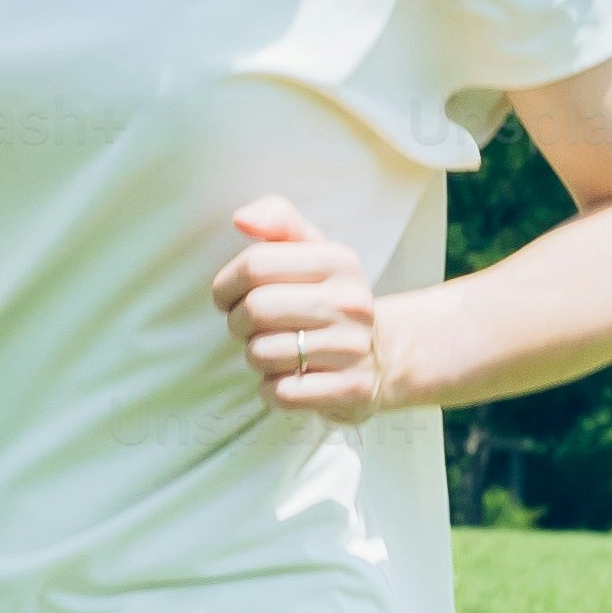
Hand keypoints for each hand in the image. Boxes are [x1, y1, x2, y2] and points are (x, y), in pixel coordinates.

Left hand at [216, 199, 403, 422]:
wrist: (385, 355)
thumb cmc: (329, 299)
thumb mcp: (313, 251)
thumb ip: (278, 221)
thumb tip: (241, 220)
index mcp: (340, 262)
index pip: (256, 265)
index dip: (226, 283)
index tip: (229, 297)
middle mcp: (352, 303)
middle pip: (256, 309)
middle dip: (238, 322)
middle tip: (249, 327)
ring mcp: (354, 349)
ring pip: (262, 353)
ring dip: (255, 356)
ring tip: (275, 351)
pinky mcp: (351, 390)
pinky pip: (281, 392)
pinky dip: (271, 389)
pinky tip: (287, 378)